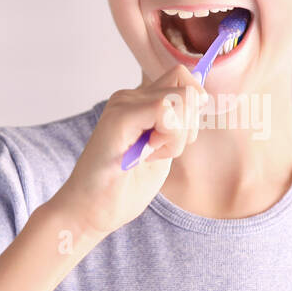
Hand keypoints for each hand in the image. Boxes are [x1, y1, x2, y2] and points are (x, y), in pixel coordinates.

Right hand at [50, 65, 207, 237]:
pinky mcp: (119, 118)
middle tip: (161, 151)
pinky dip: (167, 138)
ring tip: (149, 155)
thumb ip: (178, 124)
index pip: (184, 78)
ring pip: (182, 98)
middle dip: (189, 126)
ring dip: (177, 136)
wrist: (89, 212)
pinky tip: (146, 155)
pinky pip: (164, 110)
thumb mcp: (163, 150)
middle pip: (189, 86)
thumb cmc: (123, 188)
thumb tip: (202, 97)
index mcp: (140, 103)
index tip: (177, 139)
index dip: (195, 107)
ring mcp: (123, 104)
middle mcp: (130, 97)